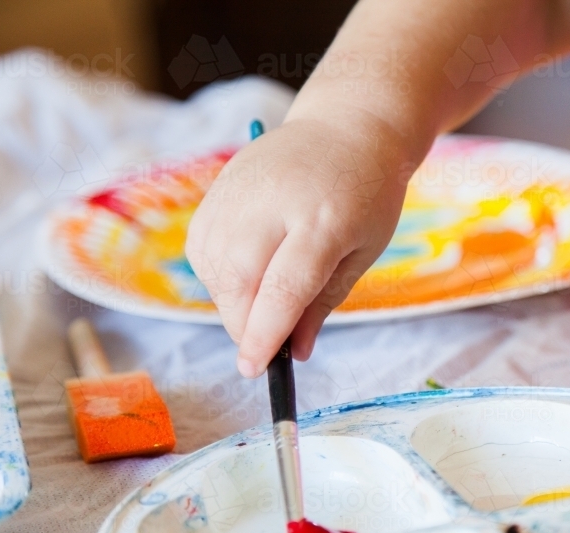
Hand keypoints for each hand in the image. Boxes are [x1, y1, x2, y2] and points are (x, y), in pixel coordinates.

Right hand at [185, 115, 408, 376]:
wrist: (347, 126)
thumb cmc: (367, 194)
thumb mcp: (363, 252)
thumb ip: (324, 302)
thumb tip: (294, 353)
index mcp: (323, 220)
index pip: (283, 288)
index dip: (265, 335)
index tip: (255, 369)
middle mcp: (273, 202)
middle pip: (239, 280)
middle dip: (245, 324)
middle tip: (264, 343)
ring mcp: (239, 191)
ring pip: (214, 268)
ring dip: (231, 301)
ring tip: (263, 300)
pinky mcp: (218, 188)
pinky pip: (202, 249)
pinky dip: (218, 275)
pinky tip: (245, 274)